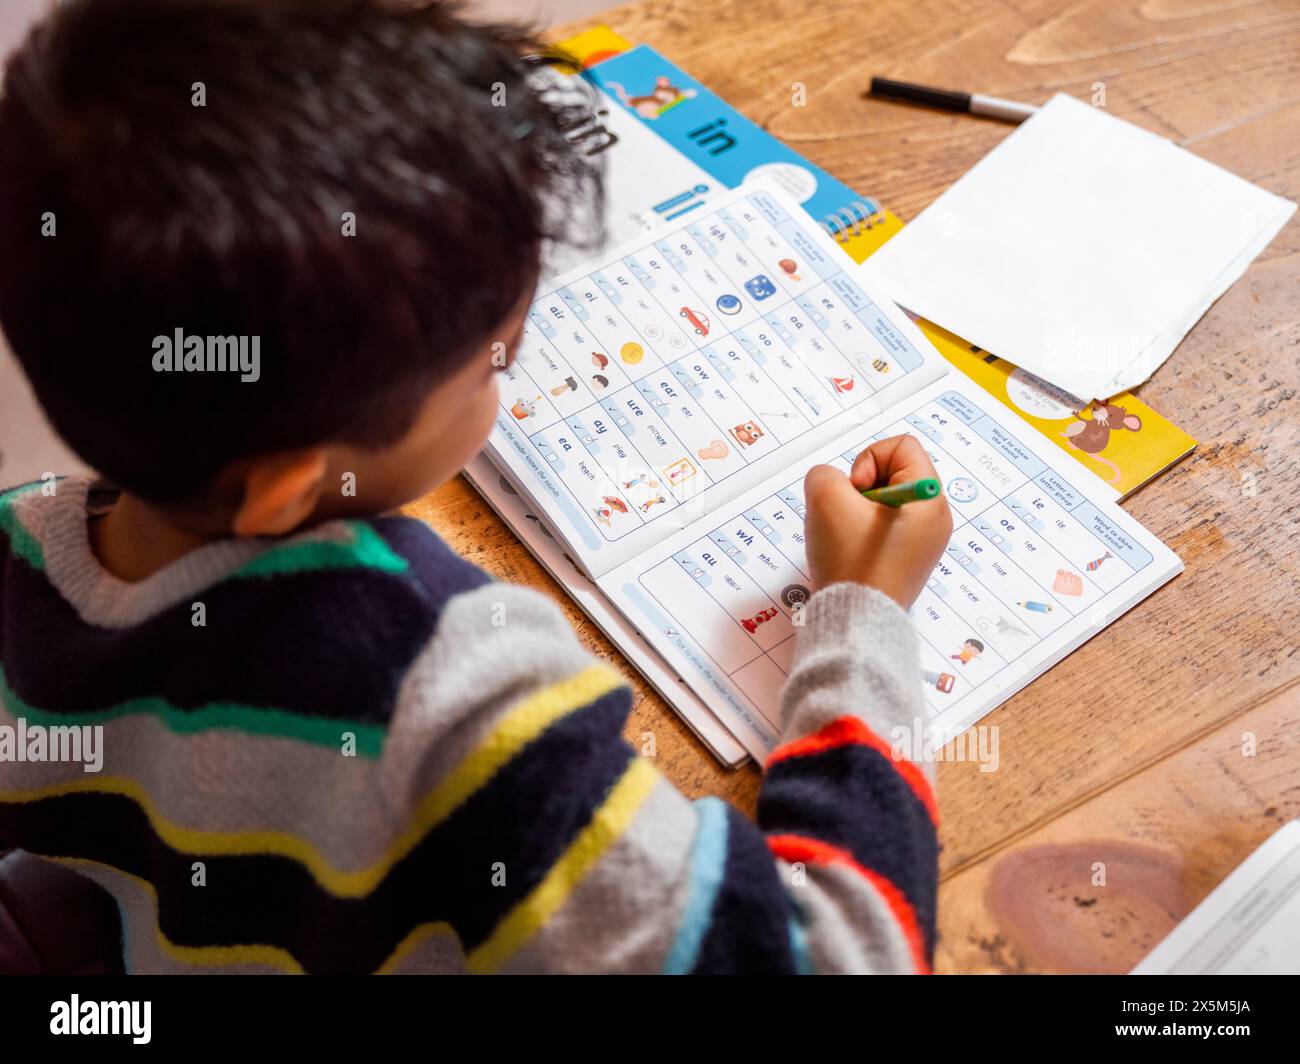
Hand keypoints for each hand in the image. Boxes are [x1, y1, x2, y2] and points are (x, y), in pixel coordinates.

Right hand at [803, 434, 952, 608]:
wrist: (855, 620)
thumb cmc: (850, 560)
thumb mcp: (825, 498)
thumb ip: (824, 474)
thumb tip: (832, 485)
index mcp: (929, 500)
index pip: (901, 446)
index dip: (868, 460)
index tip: (855, 493)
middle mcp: (935, 520)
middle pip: (893, 473)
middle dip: (860, 488)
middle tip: (847, 516)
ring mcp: (922, 543)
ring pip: (883, 502)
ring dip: (855, 511)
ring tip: (844, 536)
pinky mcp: (907, 561)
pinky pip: (882, 528)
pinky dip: (860, 531)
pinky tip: (849, 552)